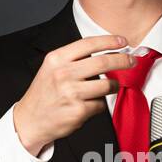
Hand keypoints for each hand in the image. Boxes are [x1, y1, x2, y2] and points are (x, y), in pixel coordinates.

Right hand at [13, 35, 135, 154]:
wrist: (30, 120)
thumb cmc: (44, 94)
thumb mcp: (51, 68)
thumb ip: (73, 59)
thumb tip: (104, 52)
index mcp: (56, 59)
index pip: (89, 44)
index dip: (109, 41)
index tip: (122, 41)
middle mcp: (63, 74)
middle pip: (103, 62)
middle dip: (123, 60)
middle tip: (131, 61)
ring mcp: (71, 93)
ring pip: (106, 85)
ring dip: (113, 86)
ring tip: (110, 87)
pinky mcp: (78, 111)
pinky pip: (100, 104)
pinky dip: (99, 104)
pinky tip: (88, 105)